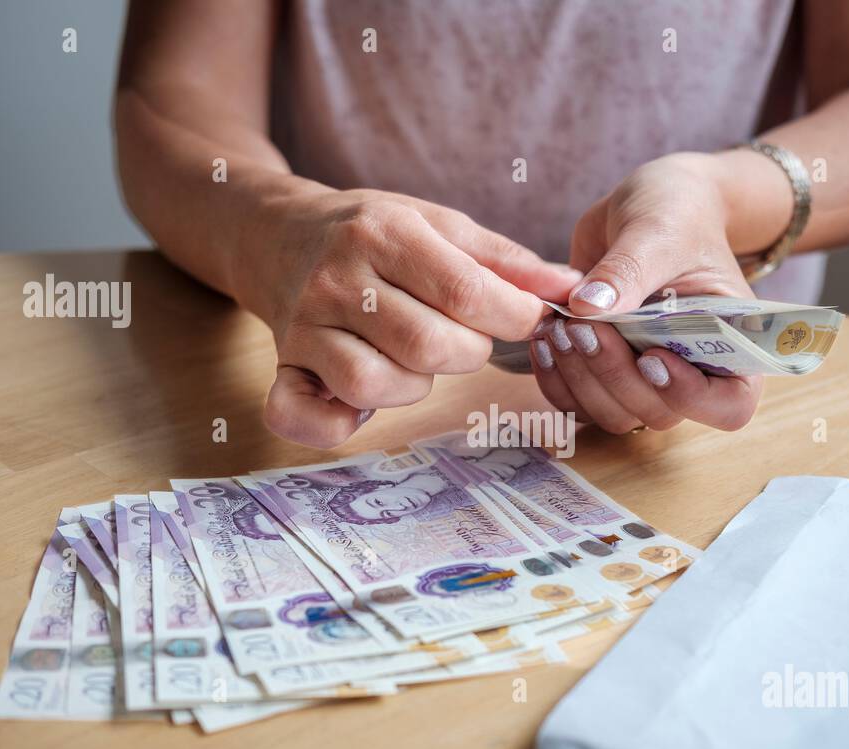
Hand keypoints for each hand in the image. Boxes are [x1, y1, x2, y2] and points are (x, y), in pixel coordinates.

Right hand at [254, 187, 581, 446]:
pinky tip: (358, 403)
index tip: (522, 319)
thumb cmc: (371, 233)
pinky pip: (299, 416)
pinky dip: (335, 424)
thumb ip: (505, 260)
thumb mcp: (438, 225)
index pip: (466, 291)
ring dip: (412, 385)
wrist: (277, 233)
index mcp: (384, 234)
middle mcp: (337, 279)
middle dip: (466, 352)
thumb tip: (571, 288)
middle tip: (459, 337)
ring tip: (409, 360)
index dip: (513, 317)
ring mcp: (303, 327)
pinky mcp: (281, 366)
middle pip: (428, 346)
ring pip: (375, 384)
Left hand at [531, 153, 762, 433]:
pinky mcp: (605, 373)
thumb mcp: (659, 230)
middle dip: (616, 375)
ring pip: (614, 414)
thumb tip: (588, 307)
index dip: (690, 396)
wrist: (649, 204)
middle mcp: (692, 372)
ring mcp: (645, 378)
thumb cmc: (676, 212)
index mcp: (731, 344)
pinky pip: (578, 401)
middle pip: (658, 413)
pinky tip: (544, 337)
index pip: (729, 405)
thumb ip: (629, 270)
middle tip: (583, 326)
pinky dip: (556, 378)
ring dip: (581, 380)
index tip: (651, 355)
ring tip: (559, 327)